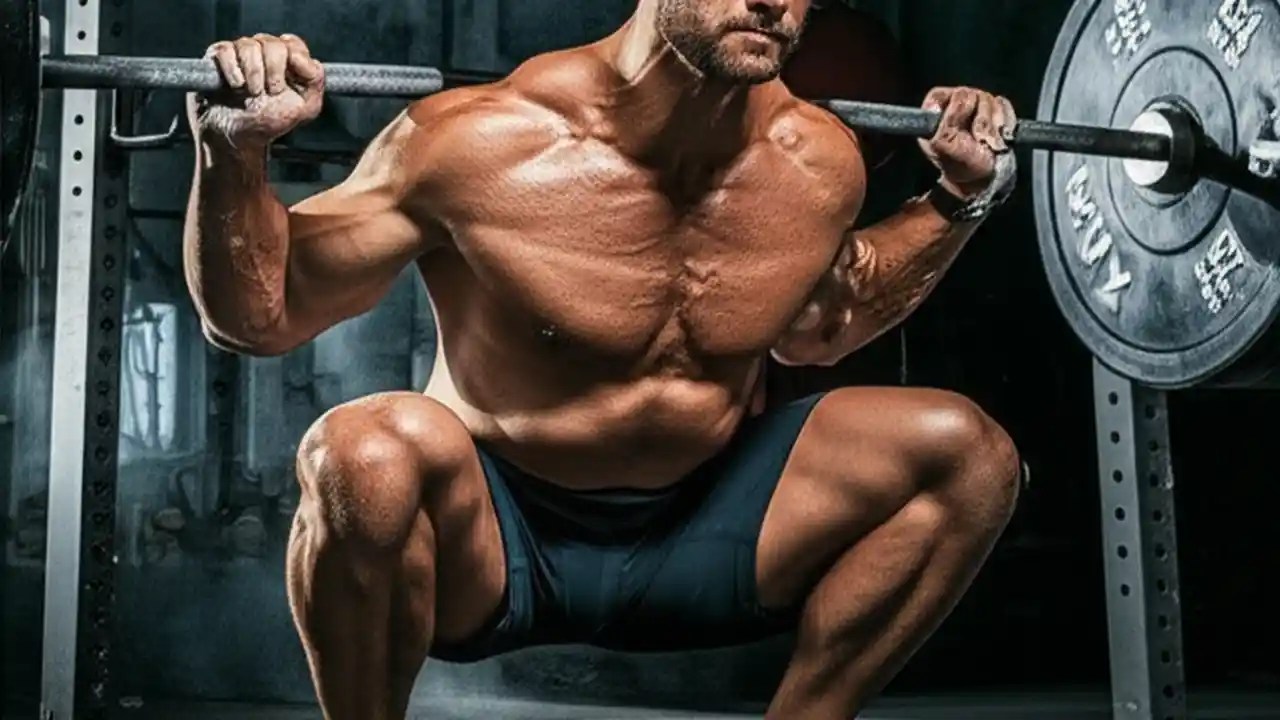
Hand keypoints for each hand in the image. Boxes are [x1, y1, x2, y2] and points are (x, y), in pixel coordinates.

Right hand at [187, 34, 324, 145]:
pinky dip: (233, 69)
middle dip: (273, 70)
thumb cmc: (270, 122)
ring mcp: (241, 53)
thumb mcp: (304, 108)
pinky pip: (226, 50)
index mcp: (288, 62)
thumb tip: (309, 60)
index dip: (293, 60)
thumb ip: (315, 82)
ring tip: (252, 93)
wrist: (237, 137)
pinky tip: (236, 85)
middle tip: (271, 92)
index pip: (294, 44)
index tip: (286, 85)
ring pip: (249, 45)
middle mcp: (265, 52)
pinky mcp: (219, 57)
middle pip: (273, 43)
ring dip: (254, 72)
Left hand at [918, 87, 1015, 199]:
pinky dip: (1005, 121)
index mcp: (935, 115)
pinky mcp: (994, 108)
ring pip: (988, 99)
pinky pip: (1003, 104)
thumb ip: (948, 122)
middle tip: (978, 139)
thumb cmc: (960, 164)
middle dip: (978, 120)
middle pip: (968, 94)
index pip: (939, 95)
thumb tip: (959, 100)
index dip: (952, 108)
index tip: (958, 125)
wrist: (982, 177)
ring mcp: (975, 105)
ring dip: (991, 125)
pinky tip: (998, 136)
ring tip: (987, 142)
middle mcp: (953, 106)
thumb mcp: (944, 146)